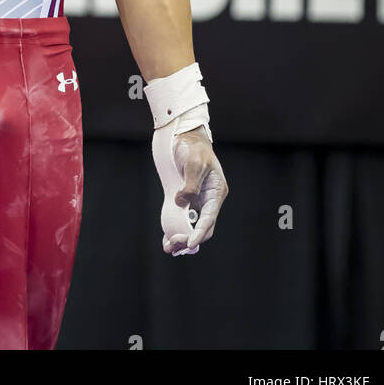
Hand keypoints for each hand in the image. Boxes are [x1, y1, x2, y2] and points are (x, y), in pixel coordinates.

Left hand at [166, 129, 228, 254]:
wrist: (185, 136)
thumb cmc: (193, 148)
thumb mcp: (195, 163)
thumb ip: (190, 185)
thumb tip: (181, 203)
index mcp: (216, 193)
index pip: (209, 218)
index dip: (200, 232)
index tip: (191, 243)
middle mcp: (209, 200)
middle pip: (202, 227)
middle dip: (188, 240)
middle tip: (173, 246)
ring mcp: (199, 201)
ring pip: (193, 226)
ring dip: (182, 239)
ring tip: (168, 248)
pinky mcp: (188, 199)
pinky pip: (184, 219)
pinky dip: (176, 229)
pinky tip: (167, 238)